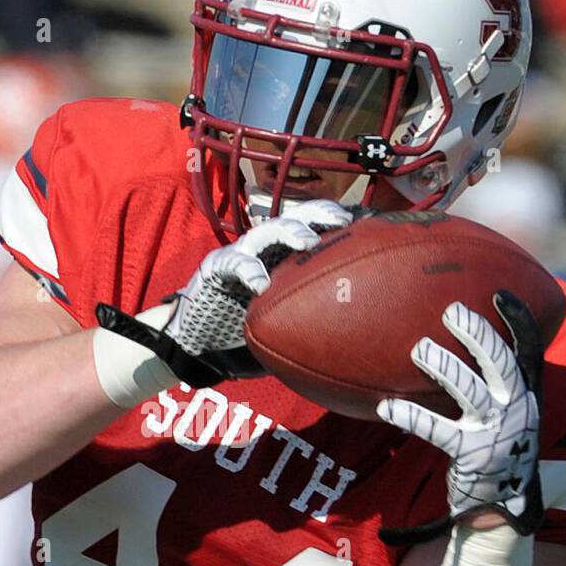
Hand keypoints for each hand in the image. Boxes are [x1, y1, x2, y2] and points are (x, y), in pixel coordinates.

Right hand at [96, 199, 350, 386]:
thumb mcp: (285, 333)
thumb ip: (312, 331)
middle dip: (320, 213)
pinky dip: (248, 269)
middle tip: (343, 221)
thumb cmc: (245, 339)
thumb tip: (356, 352)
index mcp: (285, 261)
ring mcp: (240, 256)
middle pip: (296, 217)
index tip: (368, 223)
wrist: (197, 346)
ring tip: (307, 242)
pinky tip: (260, 283)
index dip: (338, 223)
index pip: (315, 231)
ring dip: (290, 231)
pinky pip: (233, 262)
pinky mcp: (215, 268)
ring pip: (267, 231)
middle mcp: (265, 252)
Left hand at [377, 290, 544, 541]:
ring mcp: (496, 433)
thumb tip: (458, 343)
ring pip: (470, 392)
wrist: (499, 507)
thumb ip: (492, 385)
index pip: (532, 351)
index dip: (519, 321)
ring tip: (418, 349)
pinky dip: (411, 415)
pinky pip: (438, 429)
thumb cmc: (495, 450)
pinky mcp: (472, 455)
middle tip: (452, 311)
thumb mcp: (505, 415)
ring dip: (443, 367)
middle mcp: (518, 410)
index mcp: (528, 396)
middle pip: (502, 364)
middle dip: (478, 334)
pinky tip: (386, 407)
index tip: (499, 294)